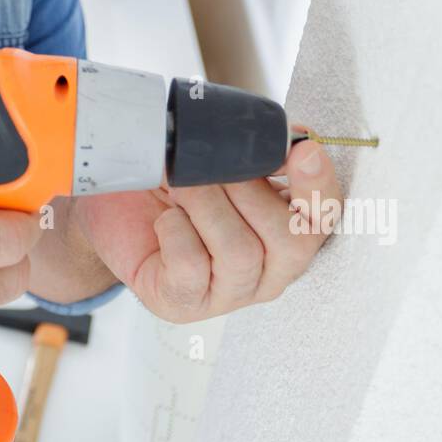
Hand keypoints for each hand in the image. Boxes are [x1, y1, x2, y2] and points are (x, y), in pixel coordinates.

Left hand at [73, 134, 341, 322]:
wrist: (117, 206)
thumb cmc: (174, 184)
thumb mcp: (219, 161)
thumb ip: (260, 152)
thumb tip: (293, 137)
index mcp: (289, 232)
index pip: (324, 218)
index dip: (319, 185)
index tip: (303, 149)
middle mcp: (269, 272)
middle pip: (291, 240)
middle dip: (248, 190)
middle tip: (208, 165)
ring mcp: (228, 294)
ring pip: (240, 253)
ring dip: (206, 204)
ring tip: (181, 185)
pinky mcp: (183, 303)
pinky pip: (192, 267)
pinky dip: (176, 231)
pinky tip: (165, 220)